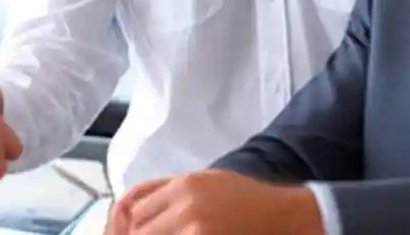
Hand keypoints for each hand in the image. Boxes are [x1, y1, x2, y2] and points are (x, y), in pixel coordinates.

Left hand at [109, 170, 323, 234]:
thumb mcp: (202, 180)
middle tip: (152, 234)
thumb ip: (165, 188)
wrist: (281, 213)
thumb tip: (128, 202)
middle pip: (141, 229)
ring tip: (172, 234)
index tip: (139, 229)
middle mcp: (186, 205)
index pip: (136, 209)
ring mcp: (196, 228)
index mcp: (182, 185)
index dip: (135, 224)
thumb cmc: (242, 196)